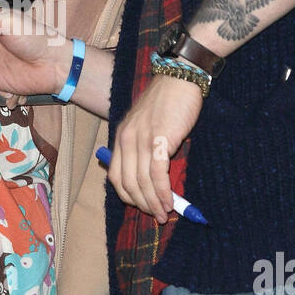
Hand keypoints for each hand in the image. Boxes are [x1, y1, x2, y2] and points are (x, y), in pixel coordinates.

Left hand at [108, 73, 203, 222]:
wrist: (179, 78)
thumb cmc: (168, 102)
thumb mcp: (147, 124)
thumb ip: (145, 148)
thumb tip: (154, 179)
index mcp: (121, 137)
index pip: (115, 175)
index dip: (127, 196)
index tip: (142, 206)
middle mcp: (126, 140)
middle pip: (127, 183)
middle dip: (142, 204)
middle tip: (157, 216)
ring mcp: (141, 140)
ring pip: (142, 182)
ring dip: (154, 203)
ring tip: (165, 214)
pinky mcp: (159, 140)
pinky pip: (157, 174)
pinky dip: (163, 192)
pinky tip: (170, 201)